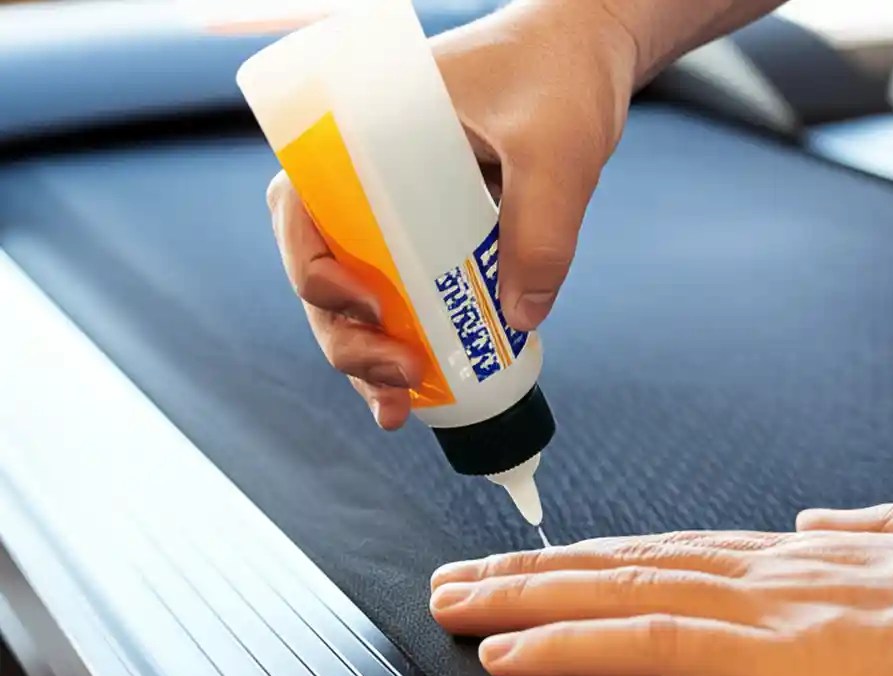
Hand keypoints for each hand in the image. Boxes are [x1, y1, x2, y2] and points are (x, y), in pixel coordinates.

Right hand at [265, 1, 636, 428]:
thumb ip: (543, 227)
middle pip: (321, 266)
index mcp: (361, 131)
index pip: (300, 208)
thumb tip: (520, 318)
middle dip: (344, 335)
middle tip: (400, 377)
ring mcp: (398, 205)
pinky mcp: (433, 228)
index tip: (367, 304)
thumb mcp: (559, 149)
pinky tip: (429, 386)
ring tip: (402, 404)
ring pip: (357, 290)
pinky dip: (409, 338)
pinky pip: (406, 288)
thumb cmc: (560, 75)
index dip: (312, 269)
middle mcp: (365, 172)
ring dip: (368, 353)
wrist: (588, 50)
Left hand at [430, 504, 892, 675]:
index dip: (598, 559)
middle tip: (460, 576)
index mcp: (808, 561)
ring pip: (617, 592)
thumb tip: (816, 521)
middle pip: (626, 563)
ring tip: (457, 601)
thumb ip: (871, 534)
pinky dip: (570, 643)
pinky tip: (513, 649)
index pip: (675, 553)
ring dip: (526, 598)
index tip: (542, 563)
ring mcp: (769, 610)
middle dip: (534, 573)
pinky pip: (647, 643)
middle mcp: (773, 573)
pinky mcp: (775, 658)